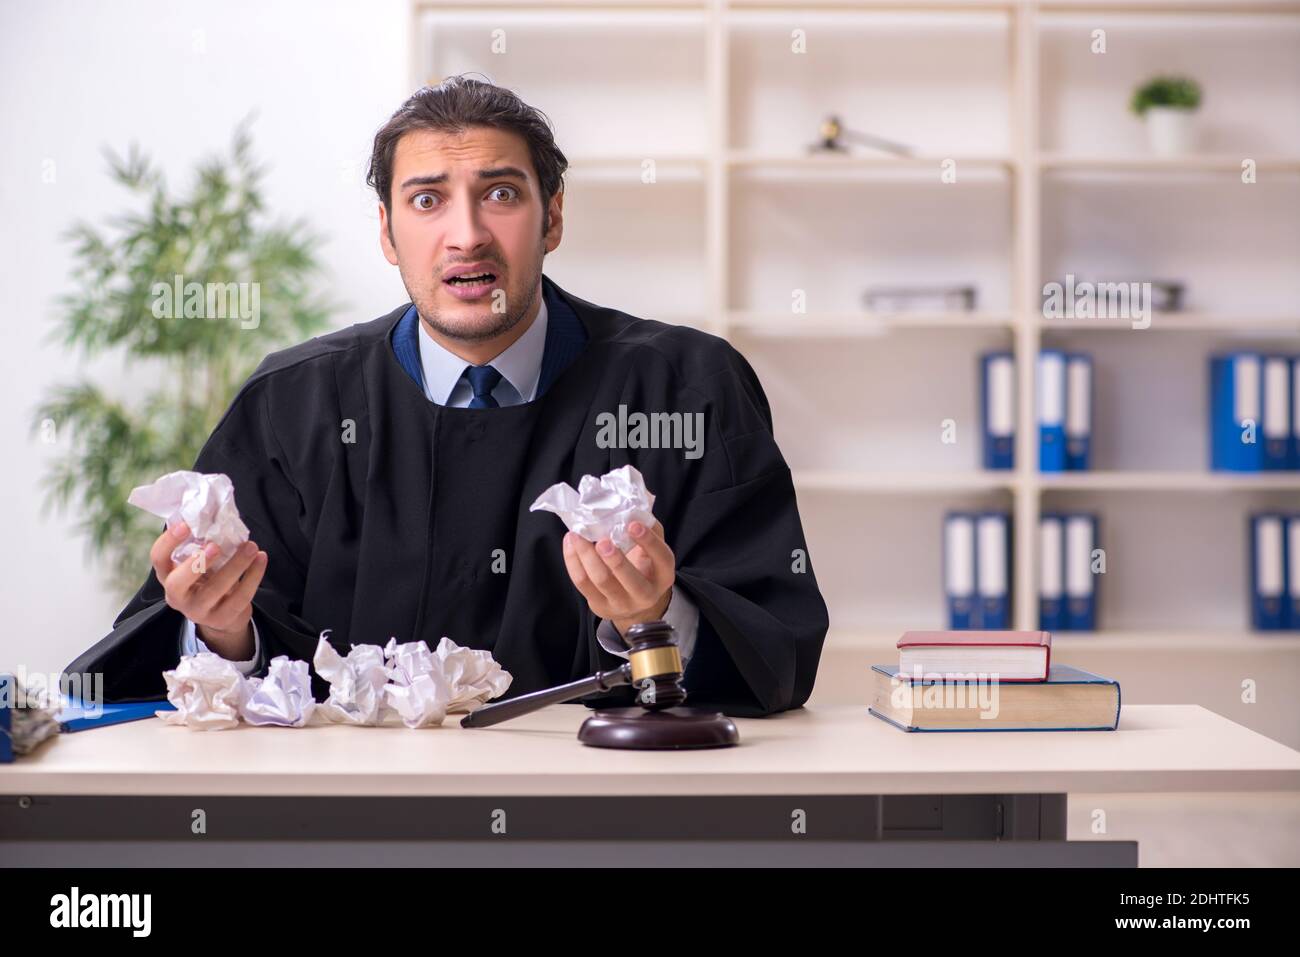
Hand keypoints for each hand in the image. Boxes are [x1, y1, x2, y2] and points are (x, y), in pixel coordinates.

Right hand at [150, 522, 267, 659]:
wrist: (224, 615)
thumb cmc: (209, 579)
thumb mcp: (201, 562)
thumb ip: (202, 543)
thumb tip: (217, 508)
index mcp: (168, 576)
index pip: (158, 559)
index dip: (168, 542)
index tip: (186, 525)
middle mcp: (177, 596)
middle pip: (177, 583)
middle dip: (196, 564)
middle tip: (215, 545)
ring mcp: (199, 611)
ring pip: (215, 590)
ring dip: (235, 565)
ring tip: (251, 546)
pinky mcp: (223, 618)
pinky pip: (240, 597)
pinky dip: (254, 576)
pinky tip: (261, 558)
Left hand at [561, 520, 674, 636]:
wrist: (631, 601)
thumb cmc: (642, 565)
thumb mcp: (651, 548)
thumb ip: (648, 527)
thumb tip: (633, 504)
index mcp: (664, 575)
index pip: (662, 558)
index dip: (649, 541)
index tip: (632, 524)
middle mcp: (646, 594)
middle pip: (631, 580)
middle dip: (616, 560)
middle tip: (602, 541)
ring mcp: (622, 603)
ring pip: (602, 580)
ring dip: (587, 555)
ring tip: (577, 535)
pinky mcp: (599, 605)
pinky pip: (582, 583)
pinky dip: (573, 561)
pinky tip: (571, 543)